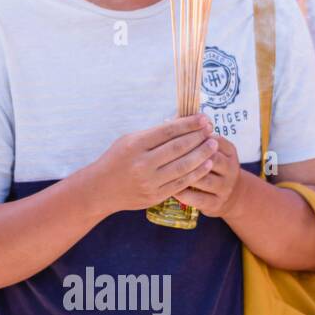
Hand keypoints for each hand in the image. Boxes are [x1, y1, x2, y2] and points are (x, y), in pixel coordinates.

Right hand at [87, 113, 218, 214]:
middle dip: (198, 137)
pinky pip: (181, 182)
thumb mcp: (128, 141)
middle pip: (178, 147)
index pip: (167, 131)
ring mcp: (149, 181)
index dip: (188, 124)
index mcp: (135, 145)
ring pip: (183, 165)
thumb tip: (180, 123)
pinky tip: (206, 163)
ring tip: (213, 144)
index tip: (203, 118)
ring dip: (202, 154)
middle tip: (211, 129)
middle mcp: (142, 163)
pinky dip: (196, 172)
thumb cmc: (116, 160)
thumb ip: (153, 134)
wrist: (100, 189)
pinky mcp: (155, 195)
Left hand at [174, 136, 243, 216]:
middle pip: (211, 158)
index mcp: (228, 150)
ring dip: (186, 175)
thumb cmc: (210, 165)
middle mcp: (230, 168)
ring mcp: (225, 187)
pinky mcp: (216, 203)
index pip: (214, 139)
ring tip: (166, 171)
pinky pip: (199, 198)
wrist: (229, 195)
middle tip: (166, 152)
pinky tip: (171, 189)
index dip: (194, 136)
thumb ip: (191, 134)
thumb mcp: (209, 148)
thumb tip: (167, 119)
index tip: (173, 133)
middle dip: (190, 154)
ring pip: (205, 179)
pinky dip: (184, 194)